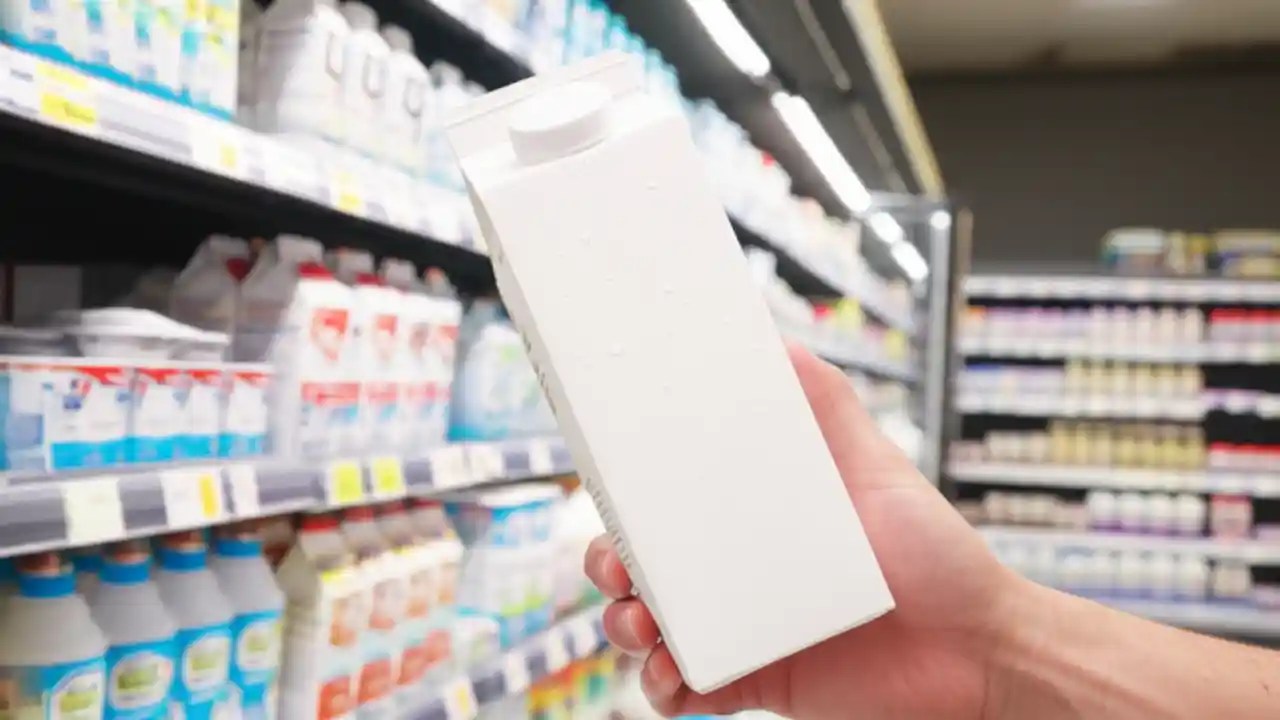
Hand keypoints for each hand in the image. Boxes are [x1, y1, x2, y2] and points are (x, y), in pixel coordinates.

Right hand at [584, 345, 1021, 718]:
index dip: (629, 505)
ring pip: (651, 631)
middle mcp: (738, 576)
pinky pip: (685, 692)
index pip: (669, 509)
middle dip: (612, 567)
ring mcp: (742, 631)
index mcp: (753, 522)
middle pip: (644, 568)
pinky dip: (663, 688)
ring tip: (640, 625)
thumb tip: (780, 342)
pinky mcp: (753, 684)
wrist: (980, 650)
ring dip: (624, 627)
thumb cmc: (935, 555)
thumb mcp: (876, 465)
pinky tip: (670, 677)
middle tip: (618, 568)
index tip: (610, 494)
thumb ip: (827, 405)